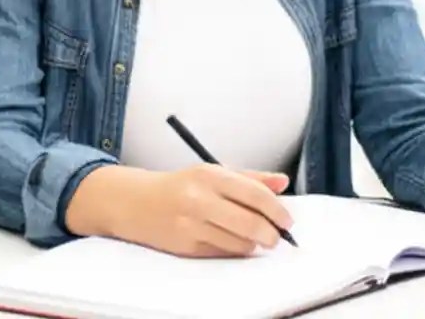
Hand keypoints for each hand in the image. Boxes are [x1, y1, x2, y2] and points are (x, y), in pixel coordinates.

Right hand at [76, 164, 292, 257]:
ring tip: (252, 237)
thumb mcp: (213, 173)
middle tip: (276, 236)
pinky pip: (224, 252)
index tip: (287, 219)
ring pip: (240, 243)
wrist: (137, 203)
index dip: (278, 210)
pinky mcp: (186, 246)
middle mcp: (199, 199)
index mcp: (209, 175)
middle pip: (251, 223)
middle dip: (272, 234)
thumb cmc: (180, 186)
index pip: (255, 194)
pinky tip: (230, 240)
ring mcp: (191, 225)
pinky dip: (235, 249)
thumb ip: (249, 178)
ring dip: (254, 244)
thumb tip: (282, 182)